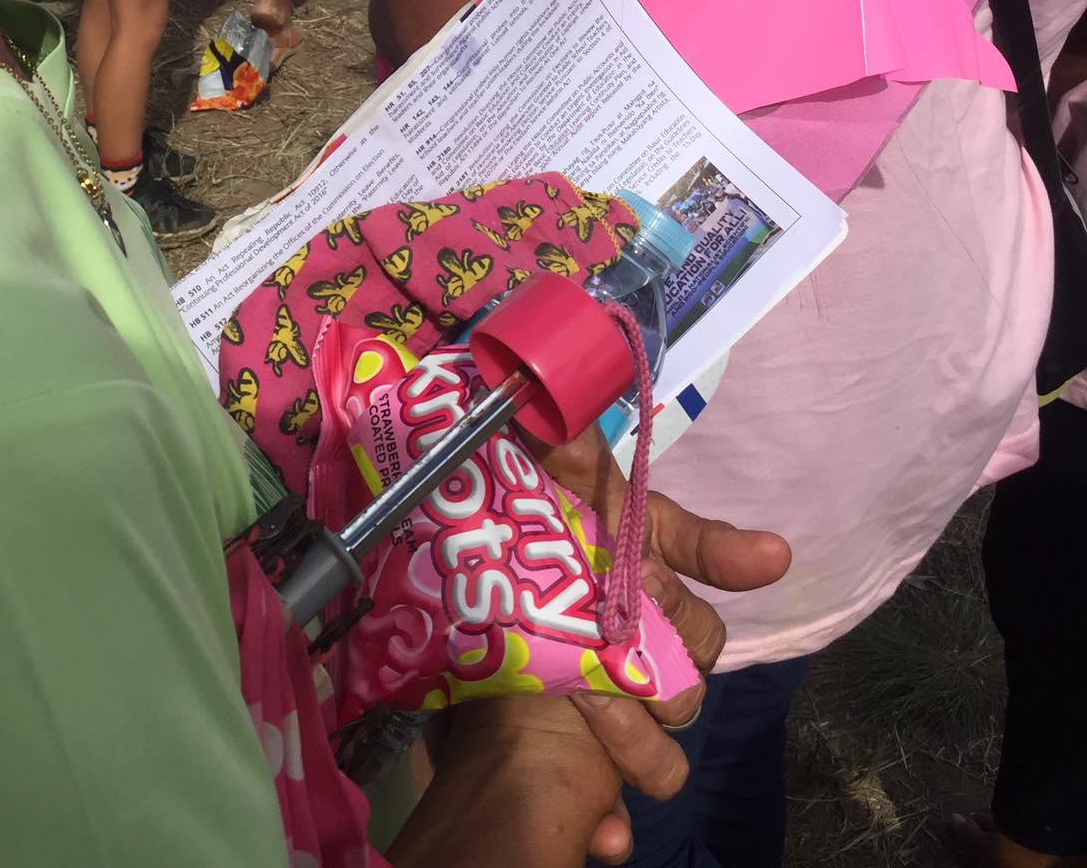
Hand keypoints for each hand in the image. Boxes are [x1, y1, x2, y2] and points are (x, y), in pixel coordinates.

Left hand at [388, 457, 789, 865]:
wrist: (458, 652)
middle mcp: (646, 624)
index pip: (694, 546)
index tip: (767, 557)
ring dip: (639, 721)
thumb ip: (546, 445)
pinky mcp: (609, 758)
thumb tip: (545, 400)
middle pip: (694, 636)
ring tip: (588, 709)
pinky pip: (637, 793)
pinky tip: (602, 829)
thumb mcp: (519, 496)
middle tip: (625, 627)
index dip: (726, 552)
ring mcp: (636, 693)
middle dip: (668, 633)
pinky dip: (614, 817)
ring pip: (677, 712)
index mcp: (632, 558)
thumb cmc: (502, 566)